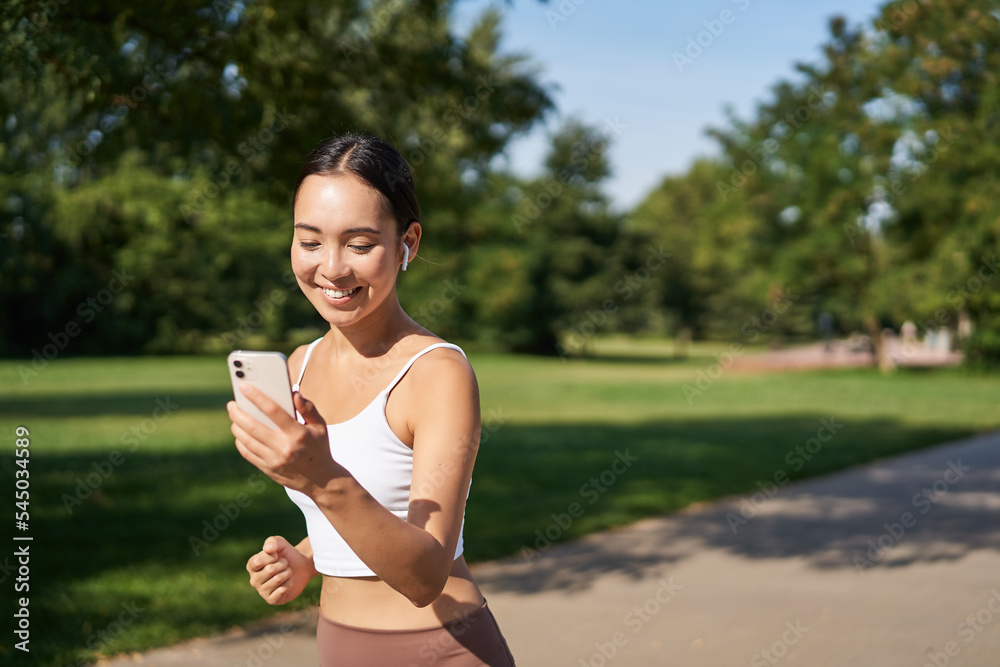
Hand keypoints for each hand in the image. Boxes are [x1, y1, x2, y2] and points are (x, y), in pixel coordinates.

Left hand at [227, 386, 343, 493]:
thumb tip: (294, 393)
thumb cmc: (319, 448)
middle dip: (238, 413)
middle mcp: (284, 447)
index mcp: (298, 433)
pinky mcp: (268, 469)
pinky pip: (248, 453)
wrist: (321, 480)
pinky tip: (239, 434)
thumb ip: (308, 408)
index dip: (256, 397)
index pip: (273, 410)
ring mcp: (274, 460)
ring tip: (234, 417)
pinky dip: (240, 442)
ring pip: (247, 440)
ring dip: (237, 426)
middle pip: (253, 426)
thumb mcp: (320, 426)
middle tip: (232, 404)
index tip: (244, 387)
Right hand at [246, 536, 315, 604]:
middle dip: (283, 564)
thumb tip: (267, 548)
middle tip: (285, 564)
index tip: (277, 555)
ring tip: (287, 572)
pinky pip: (281, 591)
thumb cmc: (287, 555)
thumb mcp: (281, 543)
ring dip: (287, 573)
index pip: (258, 561)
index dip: (272, 557)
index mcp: (252, 566)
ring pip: (277, 579)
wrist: (301, 567)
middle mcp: (254, 580)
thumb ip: (273, 541)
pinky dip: (289, 583)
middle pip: (270, 570)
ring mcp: (262, 591)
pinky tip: (288, 582)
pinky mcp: (272, 600)